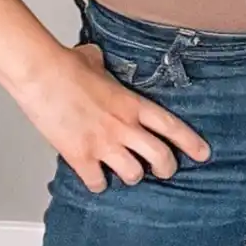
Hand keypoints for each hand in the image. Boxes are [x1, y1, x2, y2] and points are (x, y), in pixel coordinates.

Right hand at [10, 41, 211, 192]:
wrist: (41, 75)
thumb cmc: (66, 65)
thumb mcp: (95, 61)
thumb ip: (103, 68)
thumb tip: (96, 62)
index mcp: (133, 104)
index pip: (172, 126)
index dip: (191, 143)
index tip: (203, 154)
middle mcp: (124, 126)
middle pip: (161, 158)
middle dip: (166, 169)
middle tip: (163, 171)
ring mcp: (104, 144)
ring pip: (133, 175)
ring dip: (131, 176)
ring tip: (125, 171)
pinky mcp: (80, 156)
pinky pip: (98, 183)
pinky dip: (98, 184)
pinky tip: (95, 178)